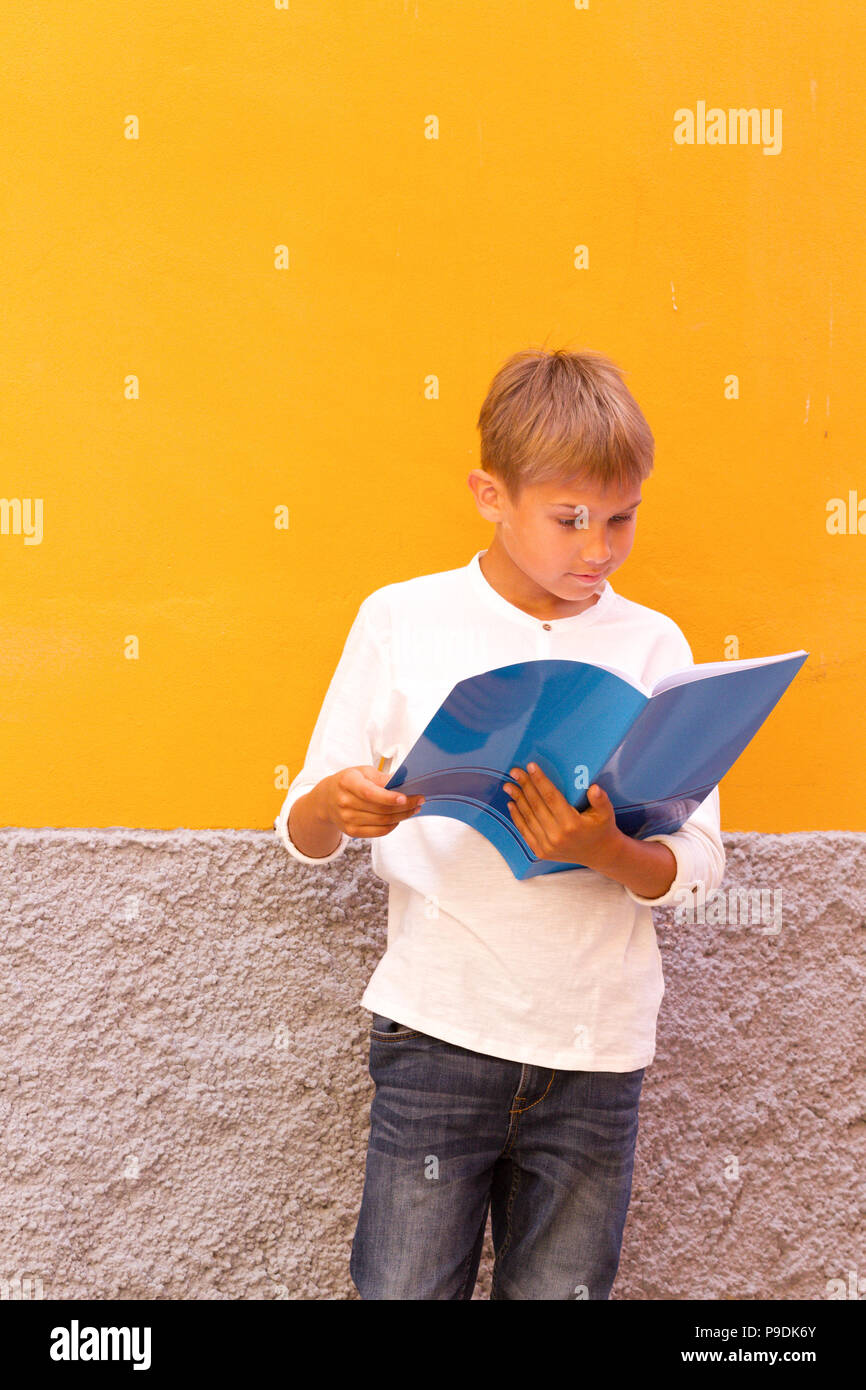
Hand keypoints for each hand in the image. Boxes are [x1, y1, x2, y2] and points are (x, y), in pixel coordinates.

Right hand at [321, 765, 424, 839]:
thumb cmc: (348, 782)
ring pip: (382, 821)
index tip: (405, 797)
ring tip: (414, 808)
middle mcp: (344, 802)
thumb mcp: (362, 772)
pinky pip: (378, 832)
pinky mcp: (351, 831)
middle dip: (404, 806)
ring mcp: (347, 819)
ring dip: (402, 816)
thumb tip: (402, 782)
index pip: (369, 793)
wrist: (326, 799)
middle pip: (380, 809)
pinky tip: (399, 818)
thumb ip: (381, 777)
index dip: (388, 797)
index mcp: (347, 782)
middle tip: (419, 800)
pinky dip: (392, 825)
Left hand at [502, 763, 621, 869]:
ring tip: (509, 785)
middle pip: (536, 805)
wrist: (598, 854)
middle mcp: (557, 836)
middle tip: (515, 772)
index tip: (531, 766)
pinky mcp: (540, 851)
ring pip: (528, 817)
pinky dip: (517, 817)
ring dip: (517, 799)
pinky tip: (512, 804)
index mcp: (572, 824)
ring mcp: (547, 845)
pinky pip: (525, 831)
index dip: (540, 781)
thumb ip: (601, 800)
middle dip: (524, 786)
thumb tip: (594, 788)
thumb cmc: (601, 829)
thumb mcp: (606, 813)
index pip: (551, 797)